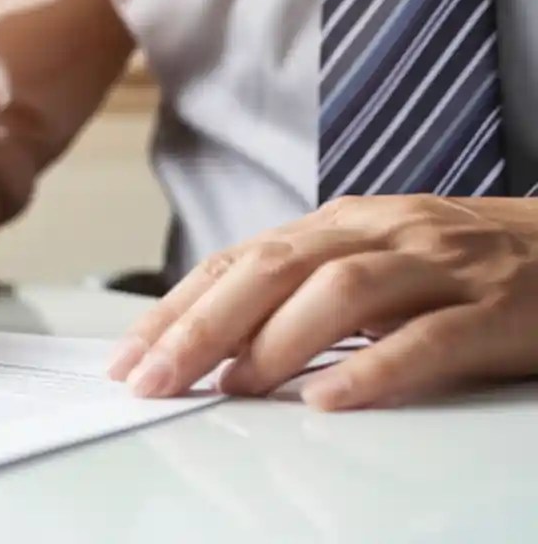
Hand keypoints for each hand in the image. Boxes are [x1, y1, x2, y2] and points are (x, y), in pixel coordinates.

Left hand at [107, 195, 537, 409]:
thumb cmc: (462, 267)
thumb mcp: (371, 266)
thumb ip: (299, 294)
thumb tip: (213, 345)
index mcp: (340, 225)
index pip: (237, 261)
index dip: (176, 309)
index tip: (128, 358)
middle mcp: (380, 233)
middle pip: (272, 270)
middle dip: (201, 326)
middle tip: (154, 378)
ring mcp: (440, 265)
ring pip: (342, 292)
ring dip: (277, 342)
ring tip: (232, 386)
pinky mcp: (498, 307)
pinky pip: (429, 338)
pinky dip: (374, 370)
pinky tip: (328, 401)